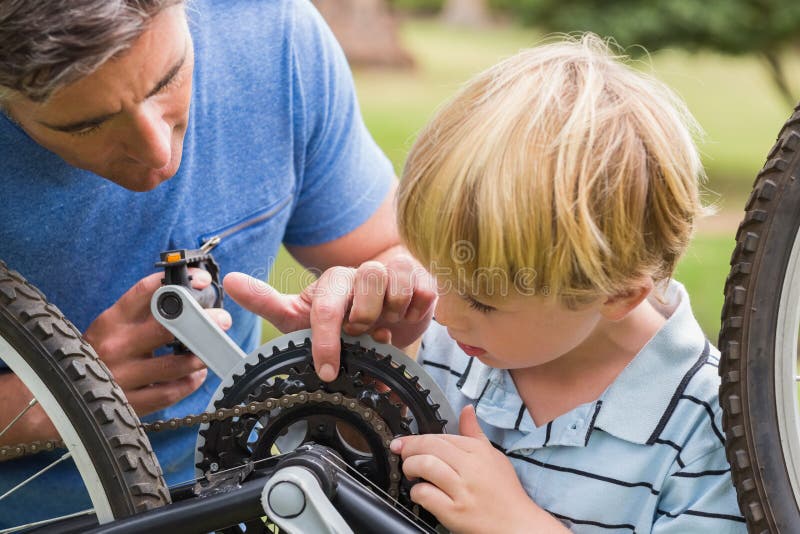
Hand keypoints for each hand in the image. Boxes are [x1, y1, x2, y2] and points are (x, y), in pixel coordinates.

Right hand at [83, 269, 231, 415]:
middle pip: (167, 328)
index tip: (202, 281)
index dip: (180, 283)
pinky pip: (171, 392)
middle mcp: (117, 346)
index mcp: (113, 320)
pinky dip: (190, 382)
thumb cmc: (99, 351)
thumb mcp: (114, 324)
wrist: (61, 393)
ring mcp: (123, 376)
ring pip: (175, 364)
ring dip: (200, 355)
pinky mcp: (131, 403)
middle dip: (202, 321)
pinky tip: (197, 374)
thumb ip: (145, 310)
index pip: (148, 292)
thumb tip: (191, 292)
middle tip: (222, 319)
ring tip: (210, 350)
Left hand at [223, 252, 435, 381]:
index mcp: (333, 281)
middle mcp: (363, 272)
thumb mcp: (301, 317)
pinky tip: (405, 318)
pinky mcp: (422, 278)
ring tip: (385, 324)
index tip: (328, 370)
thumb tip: (231, 280)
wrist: (389, 320)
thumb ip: (266, 301)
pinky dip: (414, 313)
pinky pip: (422, 294)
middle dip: (363, 323)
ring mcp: (394, 272)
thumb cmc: (343, 320)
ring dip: (391, 317)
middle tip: (361, 333)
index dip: (326, 341)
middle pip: (366, 292)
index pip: (326, 308)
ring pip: (396, 289)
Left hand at [390, 405, 567, 533]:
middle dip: (409, 449)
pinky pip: (426, 494)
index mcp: (478, 451)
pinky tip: (420, 493)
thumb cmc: (505, 492)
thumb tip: (466, 410)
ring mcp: (462, 490)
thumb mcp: (493, 456)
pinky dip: (416, 492)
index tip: (404, 441)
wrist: (518, 525)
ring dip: (410, 467)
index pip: (440, 436)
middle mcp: (470, 468)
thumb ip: (474, 434)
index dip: (416, 438)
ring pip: (425, 466)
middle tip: (403, 454)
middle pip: (429, 447)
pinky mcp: (455, 512)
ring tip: (411, 473)